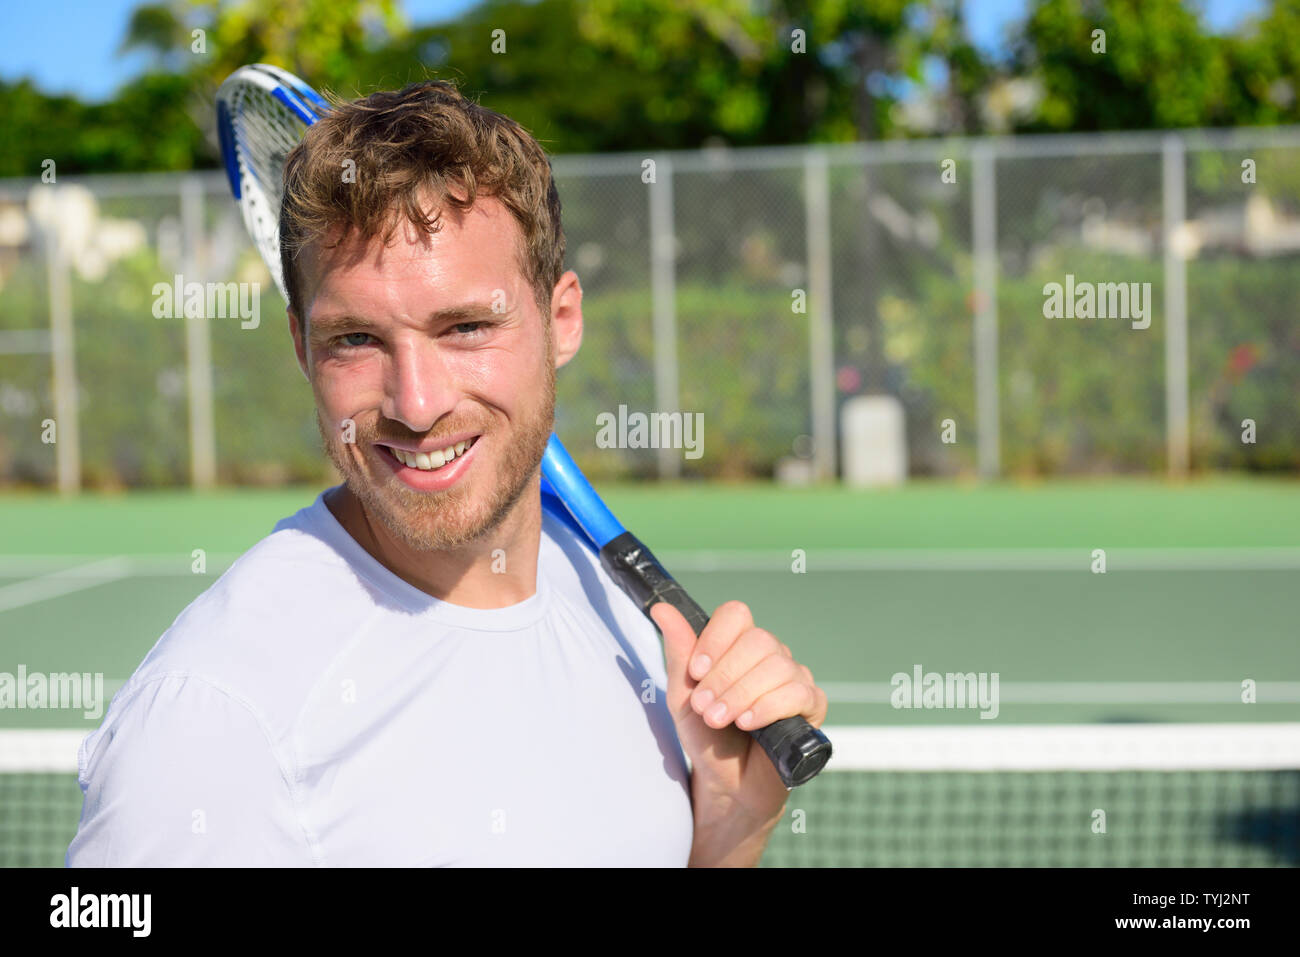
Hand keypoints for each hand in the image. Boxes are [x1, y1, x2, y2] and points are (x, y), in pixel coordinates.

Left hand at [649, 600, 827, 866]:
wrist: (725, 780)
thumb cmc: (705, 733)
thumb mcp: (682, 694)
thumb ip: (678, 651)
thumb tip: (662, 608)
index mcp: (739, 645)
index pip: (736, 615)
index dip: (715, 639)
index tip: (696, 671)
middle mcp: (771, 656)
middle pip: (758, 640)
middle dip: (725, 676)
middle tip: (704, 707)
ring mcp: (795, 678)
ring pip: (777, 666)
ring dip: (741, 695)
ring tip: (721, 720)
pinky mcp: (812, 705)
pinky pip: (798, 693)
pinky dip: (768, 708)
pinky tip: (748, 724)